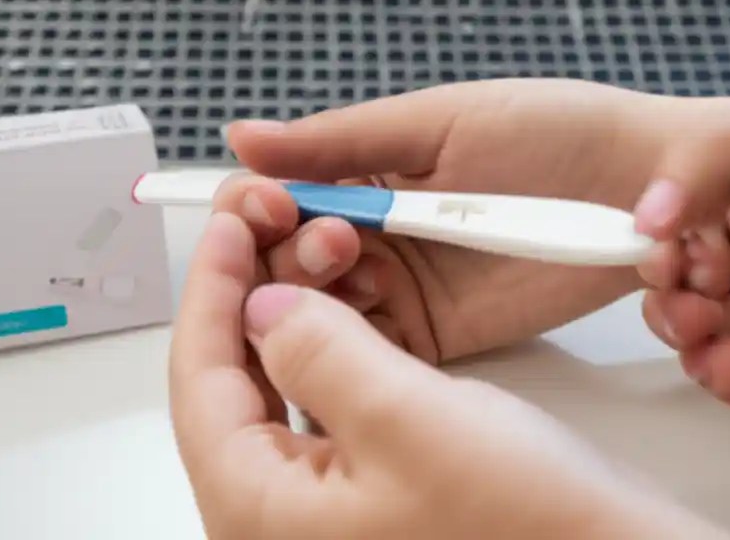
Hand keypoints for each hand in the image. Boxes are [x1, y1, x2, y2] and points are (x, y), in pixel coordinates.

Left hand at [169, 212, 726, 538]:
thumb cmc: (530, 524)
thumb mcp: (408, 417)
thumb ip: (315, 352)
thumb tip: (259, 306)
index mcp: (259, 513)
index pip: (199, 382)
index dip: (210, 288)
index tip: (230, 222)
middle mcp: (276, 520)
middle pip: (233, 383)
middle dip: (254, 291)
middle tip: (275, 220)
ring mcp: (323, 513)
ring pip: (281, 389)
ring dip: (298, 312)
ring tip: (329, 247)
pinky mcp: (369, 498)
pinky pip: (325, 408)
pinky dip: (335, 348)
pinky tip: (356, 302)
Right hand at [222, 79, 704, 364]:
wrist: (646, 188)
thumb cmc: (552, 131)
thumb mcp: (438, 124)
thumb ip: (340, 141)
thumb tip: (238, 136)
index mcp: (366, 174)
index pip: (278, 194)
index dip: (259, 205)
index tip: (270, 208)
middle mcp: (374, 234)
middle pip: (285, 259)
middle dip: (287, 255)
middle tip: (335, 246)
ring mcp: (403, 287)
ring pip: (317, 310)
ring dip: (314, 302)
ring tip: (359, 279)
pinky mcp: (436, 336)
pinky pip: (371, 352)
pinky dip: (349, 351)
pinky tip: (354, 339)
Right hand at [633, 98, 729, 432]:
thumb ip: (715, 154)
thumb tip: (643, 213)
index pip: (674, 221)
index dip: (658, 238)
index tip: (663, 248)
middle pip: (674, 280)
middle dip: (666, 289)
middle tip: (694, 293)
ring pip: (691, 334)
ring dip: (683, 333)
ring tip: (707, 330)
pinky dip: (715, 377)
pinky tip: (729, 363)